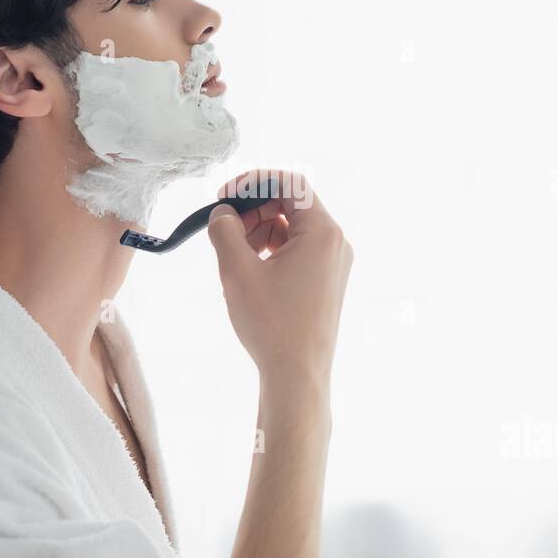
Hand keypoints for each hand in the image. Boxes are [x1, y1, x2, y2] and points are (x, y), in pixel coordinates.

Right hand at [206, 170, 353, 395]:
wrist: (297, 375)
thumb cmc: (271, 323)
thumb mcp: (238, 270)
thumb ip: (225, 229)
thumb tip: (222, 213)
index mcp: (322, 232)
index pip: (290, 183)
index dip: (253, 182)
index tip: (224, 196)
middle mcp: (335, 243)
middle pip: (292, 204)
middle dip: (254, 209)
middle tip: (224, 227)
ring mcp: (333, 264)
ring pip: (293, 229)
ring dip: (260, 231)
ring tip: (234, 254)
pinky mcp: (326, 282)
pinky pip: (298, 251)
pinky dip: (271, 250)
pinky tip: (249, 270)